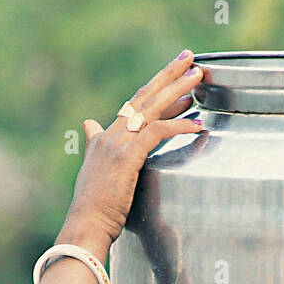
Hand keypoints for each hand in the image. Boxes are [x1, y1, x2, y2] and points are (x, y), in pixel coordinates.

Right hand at [60, 50, 203, 247]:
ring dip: (177, 91)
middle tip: (189, 58)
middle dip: (168, 75)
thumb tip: (88, 124)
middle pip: (144, 96)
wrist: (86, 225)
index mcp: (104, 137)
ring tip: (198, 77)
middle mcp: (110, 134)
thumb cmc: (94, 207)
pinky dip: (177, 125)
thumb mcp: (94, 169)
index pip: (133, 105)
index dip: (154, 89)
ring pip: (151, 108)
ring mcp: (118, 144)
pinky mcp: (128, 156)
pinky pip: (157, 132)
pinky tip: (196, 123)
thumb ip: (93, 144)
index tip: (174, 77)